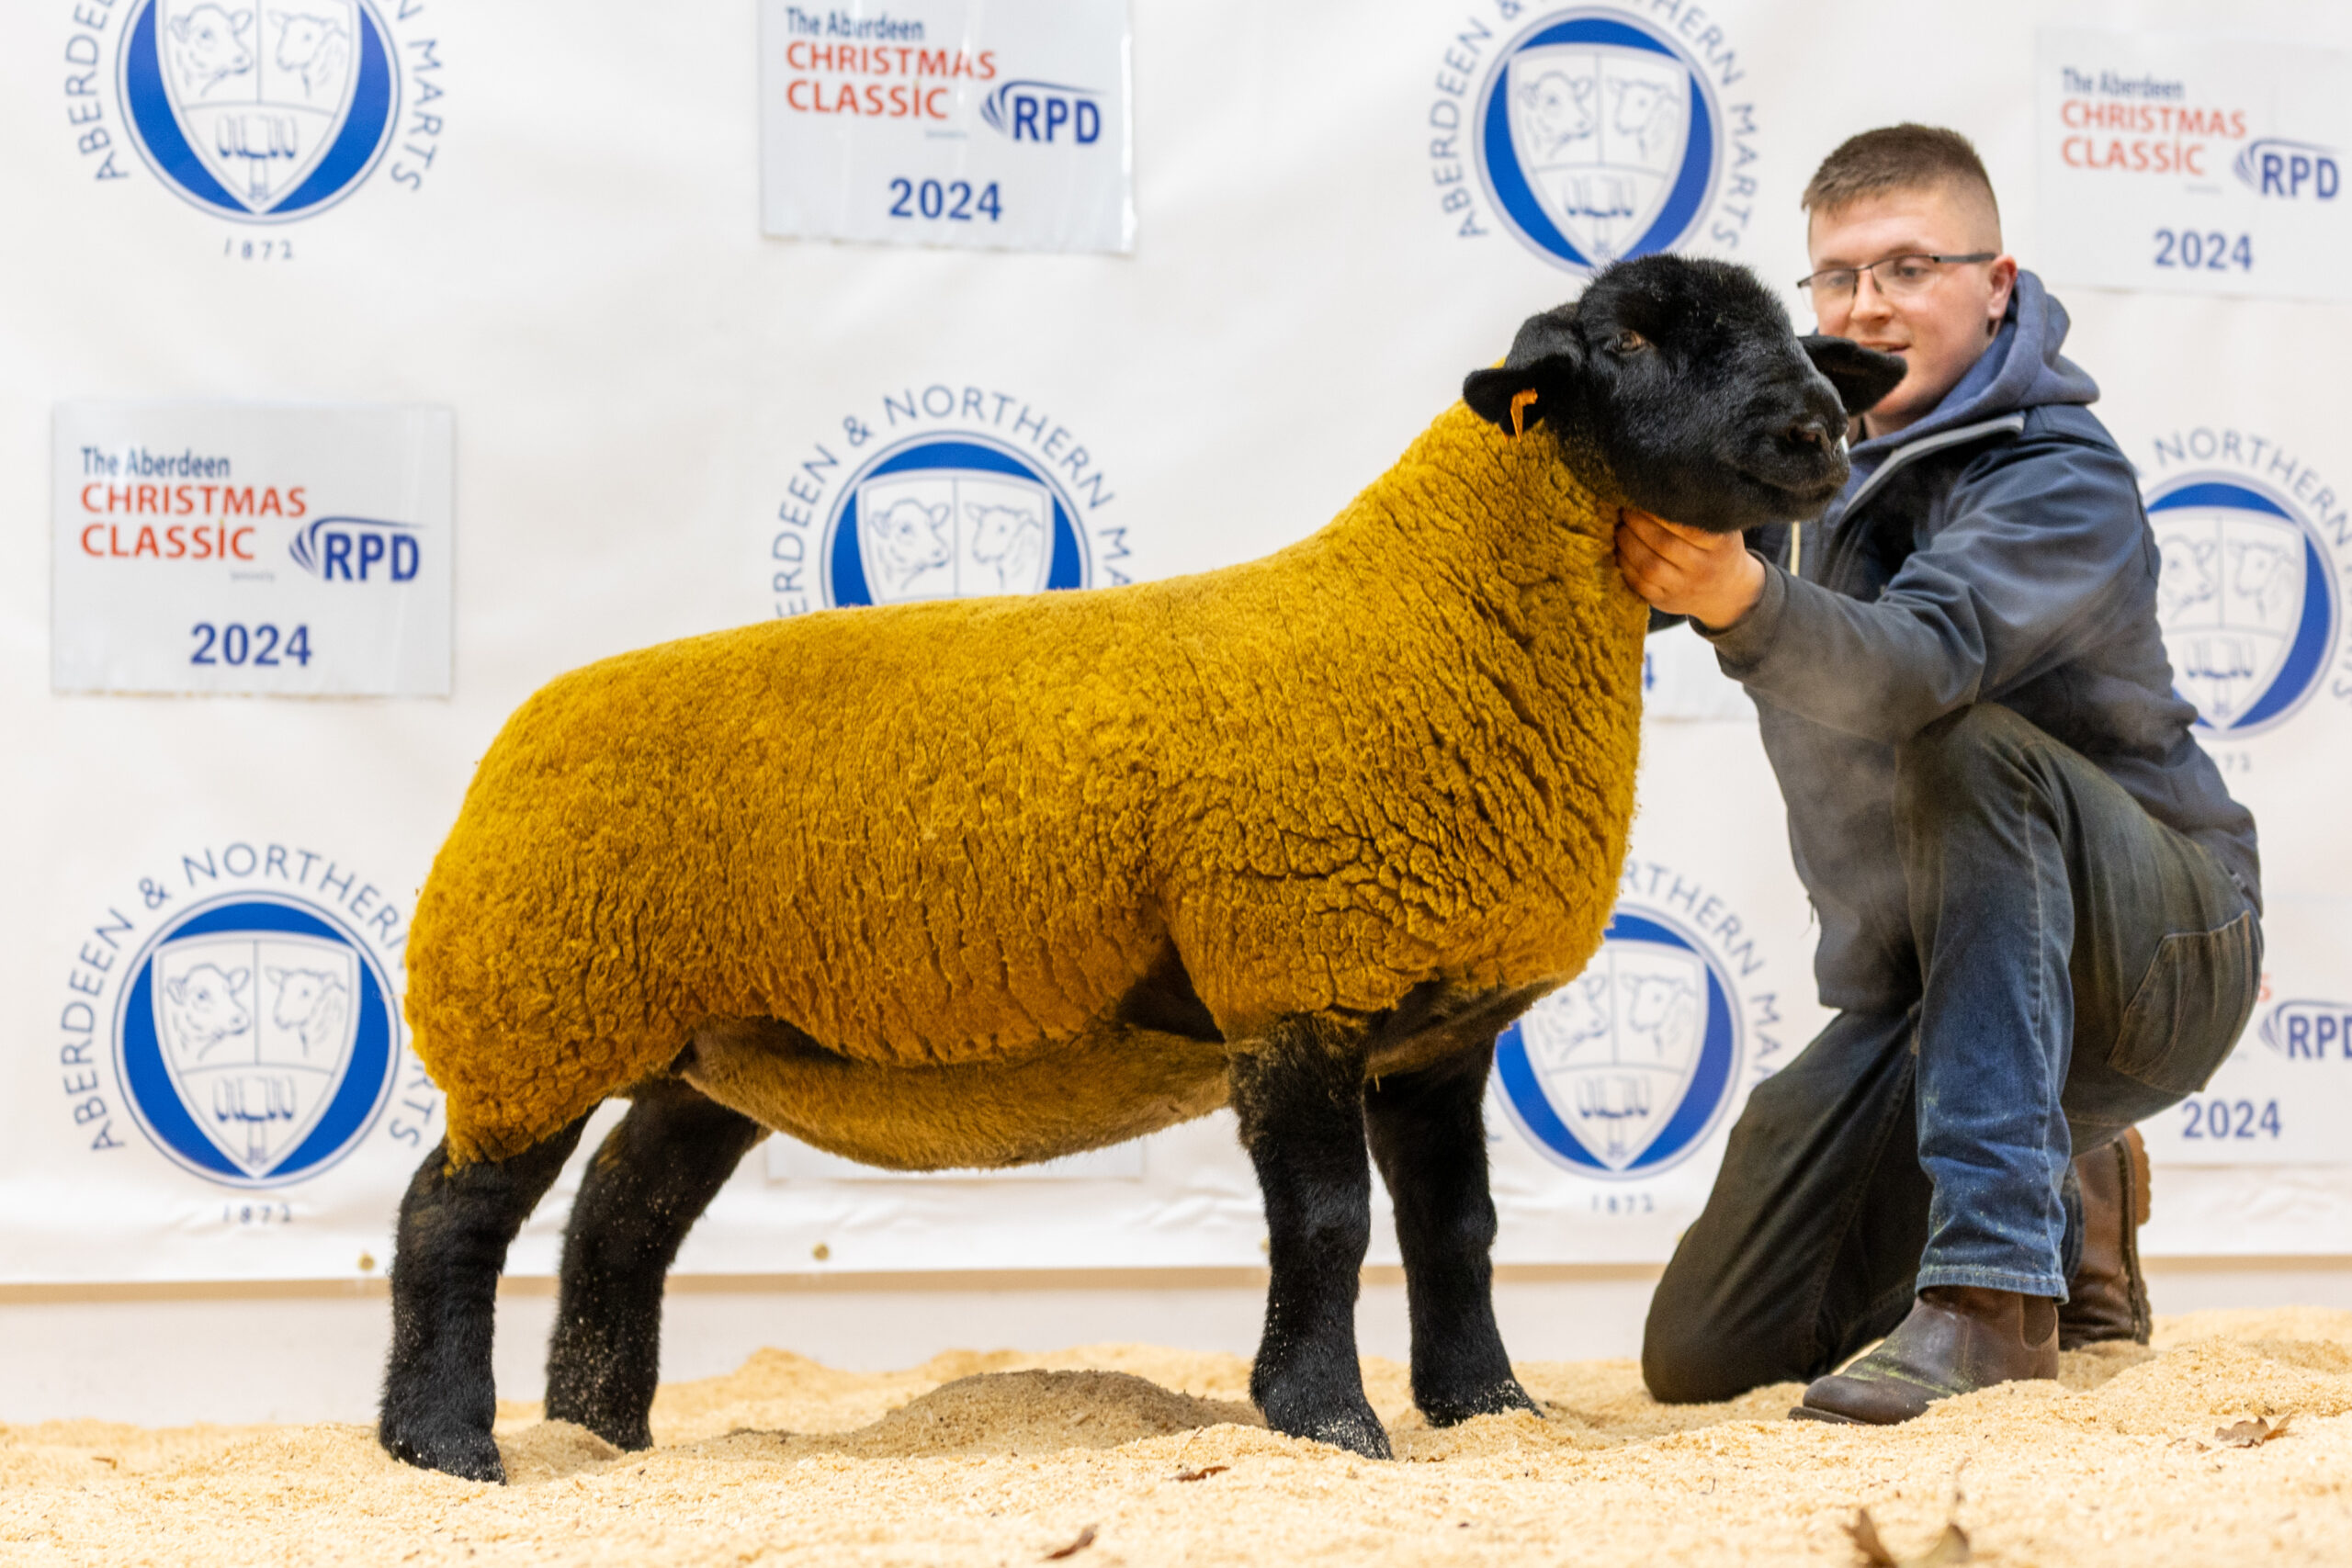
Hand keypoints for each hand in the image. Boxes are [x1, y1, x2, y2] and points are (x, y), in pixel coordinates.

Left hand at [1615, 507, 1765, 631]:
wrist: (1728, 592)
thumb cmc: (1720, 549)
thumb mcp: (1724, 529)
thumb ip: (1701, 511)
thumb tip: (1663, 483)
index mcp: (1721, 546)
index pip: (1687, 527)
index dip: (1660, 512)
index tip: (1644, 498)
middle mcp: (1704, 569)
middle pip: (1664, 545)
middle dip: (1638, 524)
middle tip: (1626, 510)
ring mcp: (1684, 589)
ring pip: (1649, 567)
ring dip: (1627, 544)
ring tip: (1620, 528)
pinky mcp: (1666, 602)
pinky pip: (1639, 585)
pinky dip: (1624, 565)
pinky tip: (1620, 550)